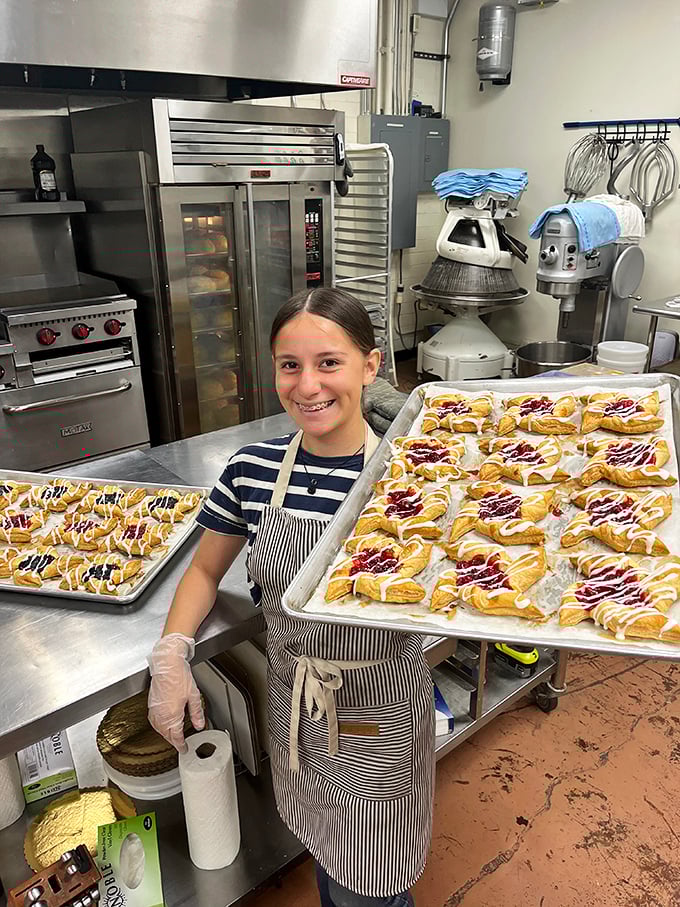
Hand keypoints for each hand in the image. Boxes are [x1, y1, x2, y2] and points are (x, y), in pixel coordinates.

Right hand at [148, 633, 204, 752]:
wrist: (167, 663)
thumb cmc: (180, 676)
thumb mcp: (194, 696)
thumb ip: (196, 713)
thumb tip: (199, 725)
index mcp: (172, 714)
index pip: (175, 736)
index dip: (181, 744)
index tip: (184, 749)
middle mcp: (161, 714)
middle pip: (166, 734)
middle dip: (173, 741)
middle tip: (180, 744)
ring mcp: (154, 709)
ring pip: (158, 729)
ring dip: (165, 734)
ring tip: (173, 736)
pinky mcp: (151, 703)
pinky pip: (153, 721)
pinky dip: (159, 726)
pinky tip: (163, 724)